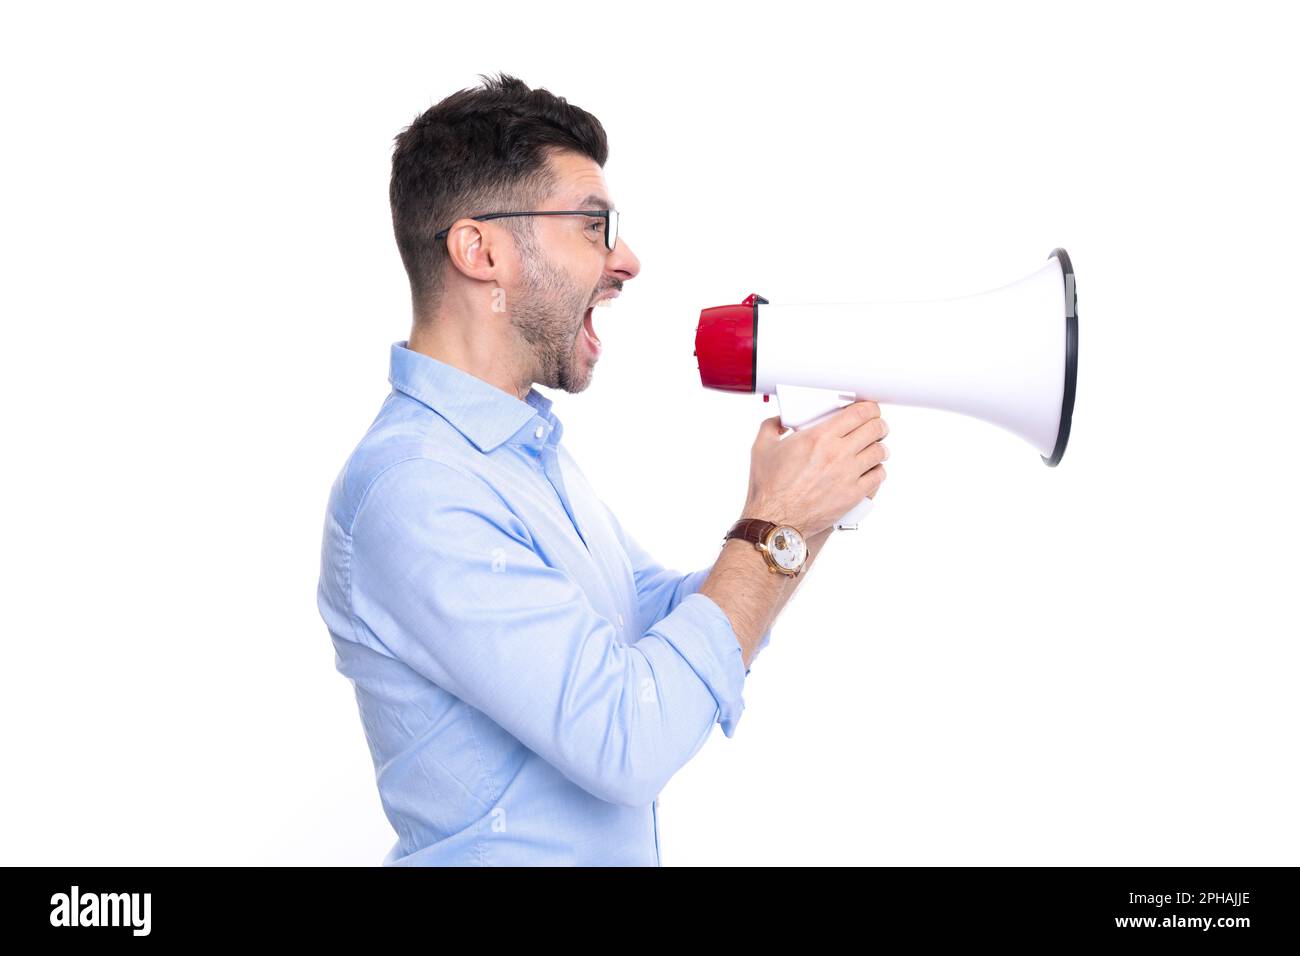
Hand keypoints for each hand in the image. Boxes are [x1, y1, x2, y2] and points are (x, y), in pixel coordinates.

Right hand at [741, 400, 887, 535]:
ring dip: (879, 447)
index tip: (869, 409)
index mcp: (819, 436)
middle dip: (878, 424)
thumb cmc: (769, 487)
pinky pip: (878, 476)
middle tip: (875, 427)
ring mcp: (848, 474)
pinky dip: (877, 470)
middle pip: (875, 429)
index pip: (859, 413)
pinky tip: (871, 470)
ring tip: (874, 448)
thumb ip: (771, 427)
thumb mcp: (762, 448)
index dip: (869, 408)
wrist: (775, 519)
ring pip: (880, 452)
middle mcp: (837, 453)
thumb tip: (780, 421)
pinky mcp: (853, 494)